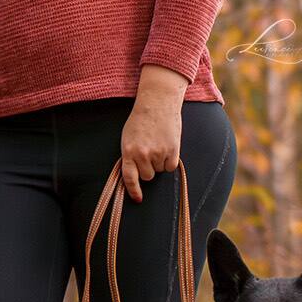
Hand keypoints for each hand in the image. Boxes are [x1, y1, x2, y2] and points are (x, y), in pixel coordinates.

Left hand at [120, 65, 186, 201]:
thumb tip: (134, 174)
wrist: (157, 102)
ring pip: (160, 171)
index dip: (134, 190)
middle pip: (147, 176)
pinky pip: (171, 167)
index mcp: (128, 150)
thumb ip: (130, 155)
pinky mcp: (172, 150)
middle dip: (149, 168)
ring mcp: (158, 153)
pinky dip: (170, 160)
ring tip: (158, 143)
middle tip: (150, 152)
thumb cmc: (141, 119)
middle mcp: (142, 154)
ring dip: (160, 162)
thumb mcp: (128, 137)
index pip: (129, 177)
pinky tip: (167, 146)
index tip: (138, 199)